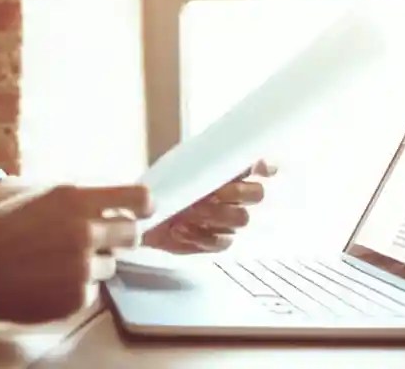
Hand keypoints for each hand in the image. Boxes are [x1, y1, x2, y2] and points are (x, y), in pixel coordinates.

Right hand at [0, 184, 152, 323]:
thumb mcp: (42, 197)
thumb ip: (80, 201)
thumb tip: (115, 205)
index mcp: (75, 198)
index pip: (137, 198)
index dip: (145, 206)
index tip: (144, 211)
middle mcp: (84, 231)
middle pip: (131, 234)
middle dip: (120, 238)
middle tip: (97, 241)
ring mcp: (82, 267)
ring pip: (109, 266)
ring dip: (91, 265)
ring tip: (52, 263)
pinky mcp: (75, 297)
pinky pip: (90, 292)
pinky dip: (73, 289)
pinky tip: (45, 282)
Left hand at [142, 159, 276, 253]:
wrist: (141, 216)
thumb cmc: (162, 187)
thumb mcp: (175, 167)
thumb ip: (198, 163)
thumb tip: (181, 180)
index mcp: (228, 172)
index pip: (257, 165)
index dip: (263, 165)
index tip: (256, 167)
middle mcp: (234, 196)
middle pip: (256, 194)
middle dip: (238, 192)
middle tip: (214, 193)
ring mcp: (226, 220)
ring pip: (241, 218)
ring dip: (217, 214)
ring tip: (190, 211)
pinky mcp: (214, 241)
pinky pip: (222, 242)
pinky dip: (201, 237)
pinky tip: (180, 230)